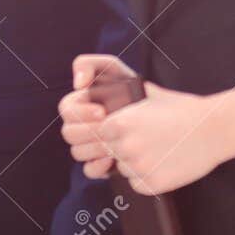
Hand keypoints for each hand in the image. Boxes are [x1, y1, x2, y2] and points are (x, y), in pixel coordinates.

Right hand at [58, 54, 137, 179]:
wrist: (168, 122)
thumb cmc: (140, 93)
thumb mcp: (116, 71)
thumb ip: (90, 64)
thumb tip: (77, 84)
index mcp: (80, 105)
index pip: (66, 110)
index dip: (80, 112)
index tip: (103, 112)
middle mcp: (82, 127)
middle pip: (68, 133)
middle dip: (88, 131)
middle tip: (110, 129)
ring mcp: (91, 147)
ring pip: (77, 152)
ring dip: (94, 148)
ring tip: (114, 144)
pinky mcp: (103, 165)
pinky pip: (90, 170)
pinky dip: (98, 167)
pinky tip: (112, 160)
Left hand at [91, 82, 226, 195]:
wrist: (215, 129)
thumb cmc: (184, 110)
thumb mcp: (150, 96)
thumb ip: (126, 99)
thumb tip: (110, 94)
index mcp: (119, 123)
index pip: (100, 134)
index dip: (114, 134)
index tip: (130, 132)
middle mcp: (126, 145)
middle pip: (111, 153)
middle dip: (124, 149)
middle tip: (148, 143)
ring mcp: (139, 166)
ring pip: (124, 170)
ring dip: (135, 165)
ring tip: (159, 152)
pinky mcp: (154, 184)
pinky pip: (137, 185)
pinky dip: (147, 179)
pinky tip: (163, 166)